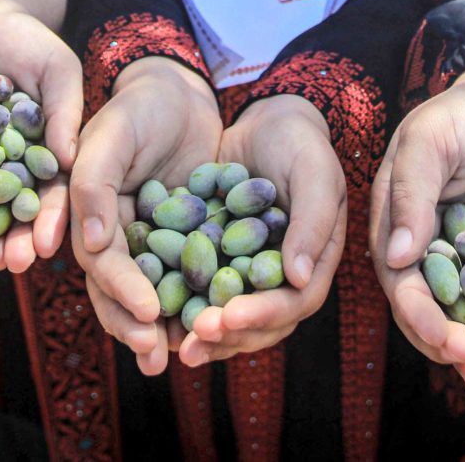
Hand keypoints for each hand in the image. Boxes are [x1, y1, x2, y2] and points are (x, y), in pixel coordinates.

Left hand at [0, 0, 81, 272]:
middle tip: (11, 266)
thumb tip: (68, 162)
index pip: (48, 194)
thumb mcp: (57, 69)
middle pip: (8, 209)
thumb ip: (62, 112)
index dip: (49, 220)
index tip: (48, 247)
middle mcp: (5, 163)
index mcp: (40, 154)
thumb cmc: (30, 40)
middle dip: (11, 238)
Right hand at [67, 57, 220, 374]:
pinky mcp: (182, 239)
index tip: (148, 312)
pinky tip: (216, 324)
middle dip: (135, 325)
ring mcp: (149, 240)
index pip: (101, 263)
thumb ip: (94, 183)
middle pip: (120, 291)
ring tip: (182, 356)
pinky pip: (186, 277)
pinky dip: (196, 302)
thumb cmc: (141, 106)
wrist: (181, 90)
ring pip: (152, 293)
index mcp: (89, 215)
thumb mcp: (113, 134)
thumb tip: (92, 244)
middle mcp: (115, 235)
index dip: (121, 290)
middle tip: (157, 355)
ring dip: (163, 328)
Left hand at [181, 94, 344, 367]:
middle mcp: (280, 278)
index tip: (229, 317)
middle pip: (258, 323)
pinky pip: (198, 289)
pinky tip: (149, 307)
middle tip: (192, 338)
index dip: (263, 314)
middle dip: (226, 333)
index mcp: (312, 263)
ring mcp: (246, 273)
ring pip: (226, 316)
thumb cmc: (299, 143)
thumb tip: (298, 277)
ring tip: (171, 342)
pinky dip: (179, 303)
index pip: (294, 303)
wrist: (265, 122)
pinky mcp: (216, 261)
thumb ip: (312, 221)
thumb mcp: (314, 172)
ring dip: (201, 331)